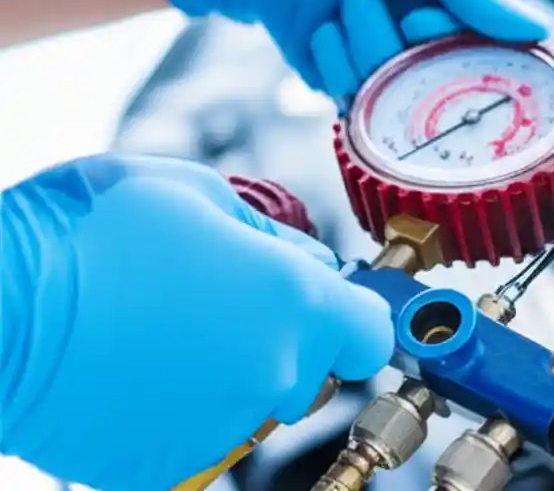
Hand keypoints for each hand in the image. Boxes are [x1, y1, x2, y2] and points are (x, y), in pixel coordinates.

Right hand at [0, 155, 392, 489]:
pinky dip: (176, 409)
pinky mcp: (164, 465)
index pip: (369, 331)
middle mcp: (271, 375)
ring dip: (226, 372)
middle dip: (282, 337)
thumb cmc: (82, 235)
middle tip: (219, 300)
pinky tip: (131, 367)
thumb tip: (303, 258)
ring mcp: (220, 428)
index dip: (350, 313)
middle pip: (311, 368)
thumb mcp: (193, 192)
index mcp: (295, 305)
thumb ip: (269, 232)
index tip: (328, 302)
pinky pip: (194, 434)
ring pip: (250, 402)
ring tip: (161, 330)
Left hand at [157, 0, 546, 91]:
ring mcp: (392, 62)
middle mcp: (440, 36)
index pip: (505, 51)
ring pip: (401, 100)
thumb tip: (537, 32)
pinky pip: (356, 106)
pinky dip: (337, 68)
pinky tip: (322, 27)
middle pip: (453, 85)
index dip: (472, 50)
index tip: (427, 17)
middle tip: (396, 13)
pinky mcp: (346, 81)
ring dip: (369, 51)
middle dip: (417, 53)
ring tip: (346, 4)